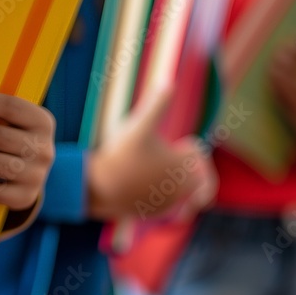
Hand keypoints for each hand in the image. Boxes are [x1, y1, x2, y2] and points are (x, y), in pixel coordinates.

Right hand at [88, 87, 216, 220]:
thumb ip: (157, 104)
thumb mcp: (138, 126)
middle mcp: (182, 190)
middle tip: (171, 156)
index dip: (185, 145)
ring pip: (180, 189)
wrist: (98, 188)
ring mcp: (169, 204)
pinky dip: (161, 195)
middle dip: (185, 164)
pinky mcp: (155, 213)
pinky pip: (166, 204)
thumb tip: (169, 81)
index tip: (175, 143)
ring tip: (156, 169)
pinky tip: (146, 185)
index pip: (197, 153)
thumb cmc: (120, 155)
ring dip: (173, 179)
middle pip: (194, 173)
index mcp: (186, 168)